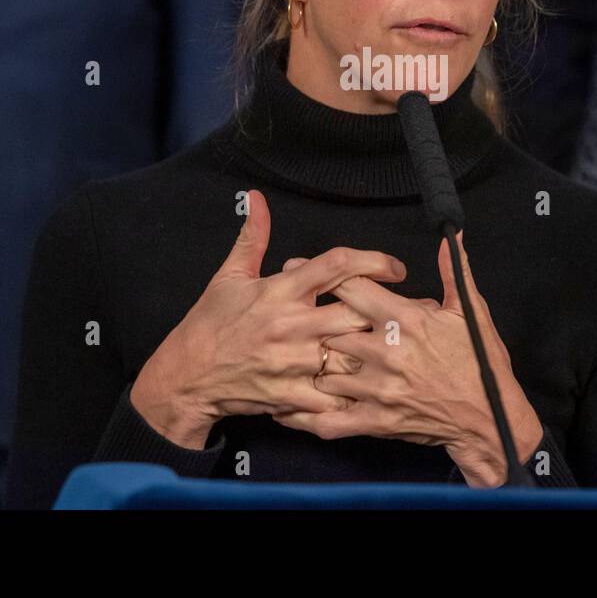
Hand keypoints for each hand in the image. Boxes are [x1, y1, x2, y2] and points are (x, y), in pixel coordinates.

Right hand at [130, 189, 406, 448]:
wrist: (186, 374)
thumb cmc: (210, 322)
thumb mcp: (230, 275)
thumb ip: (254, 236)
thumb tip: (258, 199)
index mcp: (281, 290)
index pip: (337, 266)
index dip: (374, 261)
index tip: (395, 267)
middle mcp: (291, 324)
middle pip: (355, 313)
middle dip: (385, 312)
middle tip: (409, 311)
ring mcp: (291, 362)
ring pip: (350, 357)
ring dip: (374, 354)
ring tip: (399, 350)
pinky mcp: (289, 395)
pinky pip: (332, 398)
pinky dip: (352, 395)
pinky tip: (369, 390)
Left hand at [272, 230, 542, 486]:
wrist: (491, 417)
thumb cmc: (480, 363)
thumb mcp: (471, 312)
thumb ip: (454, 272)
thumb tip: (449, 237)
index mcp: (405, 319)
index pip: (351, 287)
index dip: (322, 275)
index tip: (300, 268)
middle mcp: (386, 351)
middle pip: (328, 327)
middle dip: (310, 320)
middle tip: (286, 314)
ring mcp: (378, 389)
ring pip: (324, 369)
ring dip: (310, 364)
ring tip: (288, 356)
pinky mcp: (376, 422)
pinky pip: (330, 419)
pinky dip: (305, 415)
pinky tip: (287, 408)